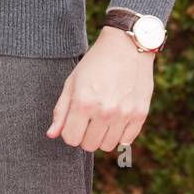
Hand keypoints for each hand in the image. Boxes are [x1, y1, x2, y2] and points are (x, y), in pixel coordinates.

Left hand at [46, 27, 155, 151]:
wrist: (127, 46)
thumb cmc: (95, 63)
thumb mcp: (72, 82)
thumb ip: (61, 110)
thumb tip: (52, 135)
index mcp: (83, 102)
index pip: (70, 138)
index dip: (69, 131)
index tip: (74, 121)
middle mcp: (104, 111)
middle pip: (89, 145)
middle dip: (85, 135)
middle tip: (89, 118)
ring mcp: (124, 114)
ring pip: (107, 147)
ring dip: (102, 136)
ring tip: (103, 118)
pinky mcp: (140, 114)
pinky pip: (126, 141)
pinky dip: (119, 134)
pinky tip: (117, 118)